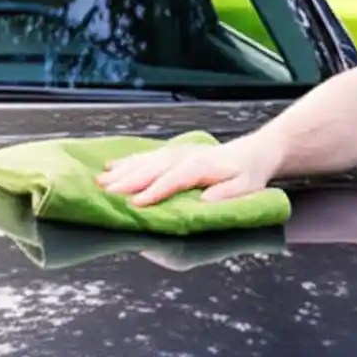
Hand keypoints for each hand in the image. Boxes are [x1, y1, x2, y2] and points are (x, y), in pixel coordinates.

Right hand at [95, 136, 281, 205]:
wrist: (255, 151)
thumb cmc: (249, 174)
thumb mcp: (246, 188)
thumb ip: (225, 194)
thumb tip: (203, 202)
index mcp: (202, 166)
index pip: (174, 179)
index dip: (155, 191)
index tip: (136, 204)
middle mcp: (185, 156)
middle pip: (153, 168)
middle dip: (128, 180)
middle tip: (105, 192)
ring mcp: (178, 152)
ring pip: (146, 160)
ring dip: (122, 171)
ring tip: (100, 181)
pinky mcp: (173, 152)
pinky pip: (147, 155)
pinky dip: (128, 161)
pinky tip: (110, 166)